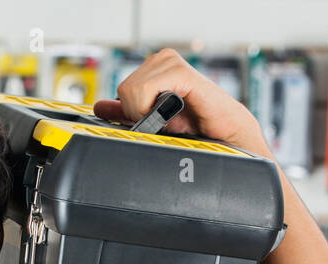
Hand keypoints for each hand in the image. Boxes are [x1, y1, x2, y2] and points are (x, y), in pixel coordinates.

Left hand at [92, 49, 268, 155]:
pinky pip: (143, 91)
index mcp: (154, 69)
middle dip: (138, 113)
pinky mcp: (180, 72)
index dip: (130, 111)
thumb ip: (127, 112)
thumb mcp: (153, 121)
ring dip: (146, 113)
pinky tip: (173, 112)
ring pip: (129, 91)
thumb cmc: (197, 129)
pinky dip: (151, 109)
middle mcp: (161, 61)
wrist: (227, 137)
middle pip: (123, 90)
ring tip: (170, 117)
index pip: (121, 89)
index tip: (151, 121)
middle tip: (164, 120)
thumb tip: (101, 107)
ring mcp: (170, 63)